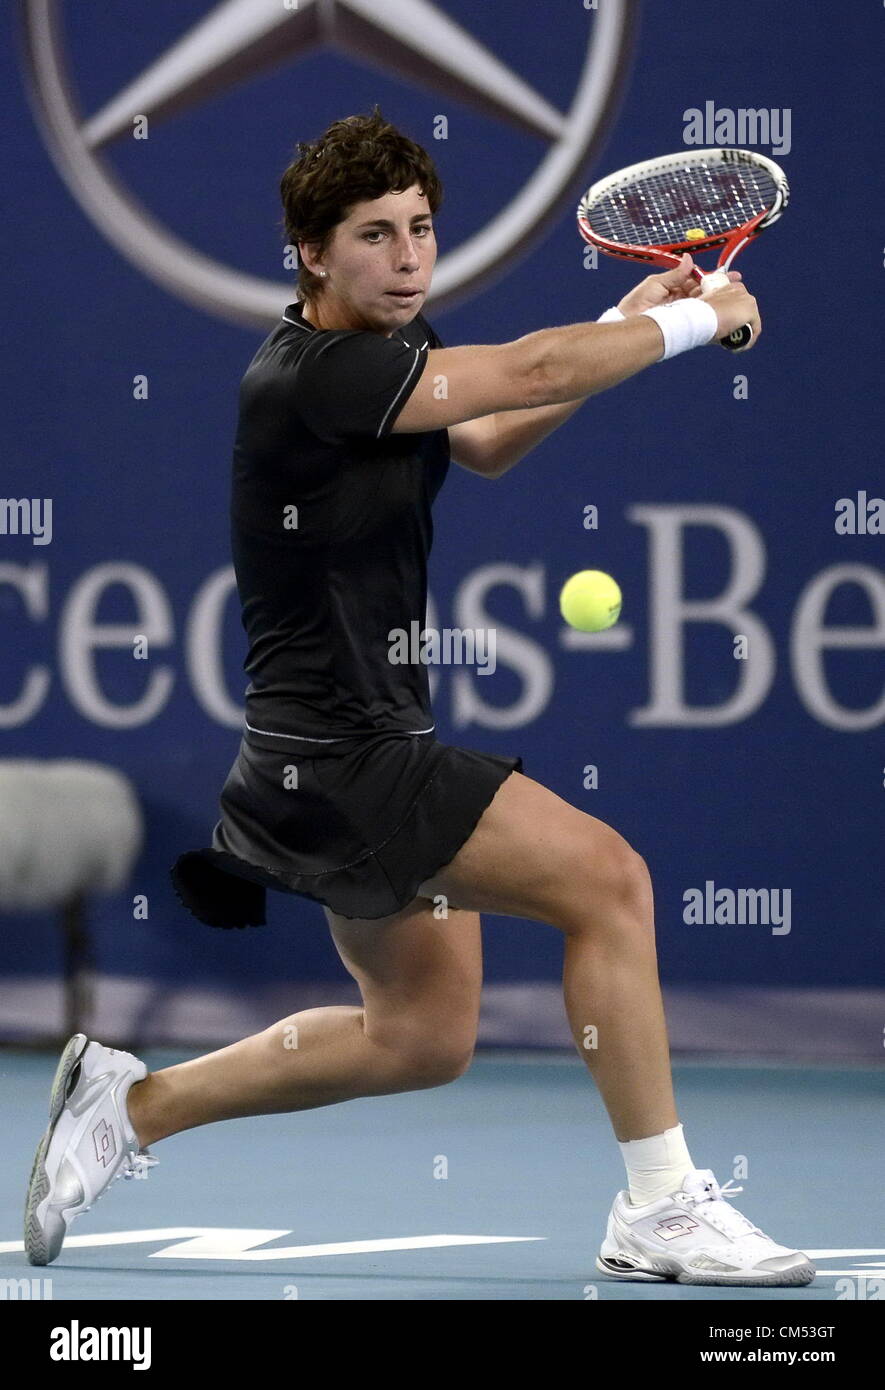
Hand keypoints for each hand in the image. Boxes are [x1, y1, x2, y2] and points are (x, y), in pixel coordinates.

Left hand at [615, 252, 742, 315]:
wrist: (627, 326)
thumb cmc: (634, 306)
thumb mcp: (654, 284)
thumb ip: (675, 274)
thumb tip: (689, 259)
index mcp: (673, 288)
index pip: (697, 280)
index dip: (713, 277)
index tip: (728, 274)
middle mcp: (679, 300)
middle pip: (704, 292)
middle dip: (720, 287)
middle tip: (738, 284)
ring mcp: (680, 313)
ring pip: (704, 305)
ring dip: (718, 300)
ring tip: (735, 295)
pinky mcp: (680, 325)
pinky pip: (698, 318)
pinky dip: (710, 315)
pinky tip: (722, 311)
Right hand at [701, 280, 761, 346]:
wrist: (698, 316)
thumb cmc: (696, 315)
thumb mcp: (705, 311)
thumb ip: (714, 314)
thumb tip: (718, 329)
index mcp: (728, 286)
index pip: (737, 303)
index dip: (732, 318)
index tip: (725, 329)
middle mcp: (740, 290)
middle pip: (745, 312)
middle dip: (739, 326)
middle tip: (727, 338)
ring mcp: (747, 300)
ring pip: (751, 321)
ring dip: (743, 334)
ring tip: (731, 345)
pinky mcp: (751, 312)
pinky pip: (754, 330)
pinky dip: (747, 341)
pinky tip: (737, 348)